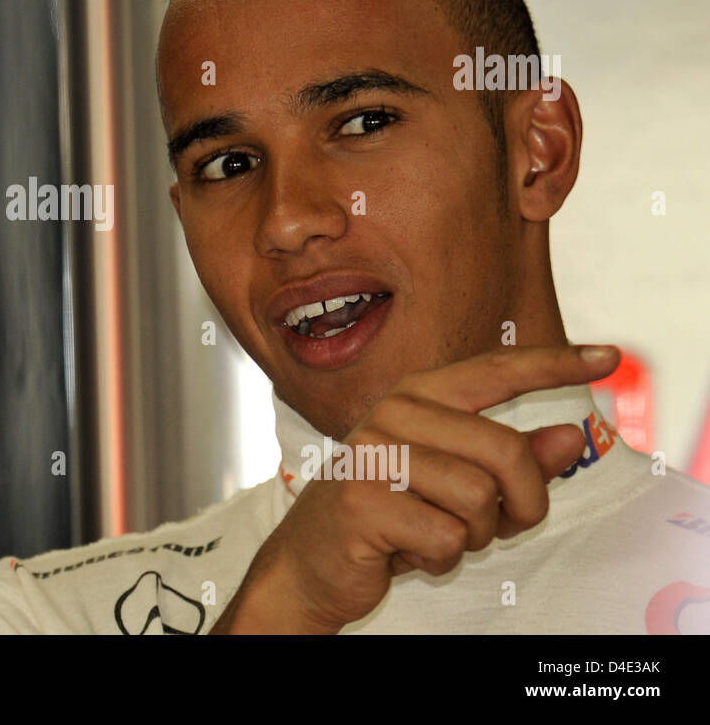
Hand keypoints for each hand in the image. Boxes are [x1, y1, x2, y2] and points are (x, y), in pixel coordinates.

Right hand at [210, 344, 619, 633]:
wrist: (311, 562)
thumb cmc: (390, 518)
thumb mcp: (458, 487)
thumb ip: (514, 461)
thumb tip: (570, 436)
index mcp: (417, 397)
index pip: (495, 370)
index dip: (554, 362)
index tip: (607, 356)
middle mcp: (393, 412)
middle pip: (505, 450)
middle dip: (521, 503)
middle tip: (499, 527)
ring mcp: (373, 453)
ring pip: (479, 498)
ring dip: (474, 536)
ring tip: (438, 536)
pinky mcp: (361, 499)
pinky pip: (446, 536)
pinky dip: (441, 558)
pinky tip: (408, 551)